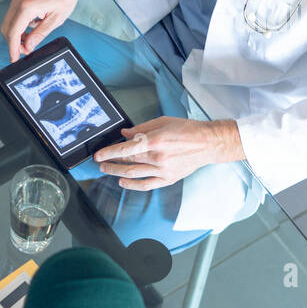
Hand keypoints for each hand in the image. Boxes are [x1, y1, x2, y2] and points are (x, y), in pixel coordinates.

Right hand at [1, 0, 96, 61]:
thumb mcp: (56, 19)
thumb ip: (39, 34)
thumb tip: (29, 46)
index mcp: (28, 6)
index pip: (13, 33)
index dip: (13, 48)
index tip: (14, 58)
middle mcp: (19, 0)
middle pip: (7, 28)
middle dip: (14, 42)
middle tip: (25, 50)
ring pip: (9, 21)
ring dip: (17, 33)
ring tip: (31, 38)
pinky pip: (14, 13)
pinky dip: (19, 23)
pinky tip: (32, 25)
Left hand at [92, 117, 243, 190]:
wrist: (208, 143)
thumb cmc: (188, 130)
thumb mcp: (163, 122)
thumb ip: (141, 128)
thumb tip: (125, 133)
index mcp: (155, 141)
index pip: (125, 149)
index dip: (108, 153)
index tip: (98, 155)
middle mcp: (158, 157)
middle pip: (127, 163)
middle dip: (110, 163)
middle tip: (101, 163)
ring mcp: (163, 171)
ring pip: (133, 175)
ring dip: (116, 173)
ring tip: (107, 170)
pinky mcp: (168, 179)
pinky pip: (146, 185)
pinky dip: (132, 185)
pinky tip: (123, 182)